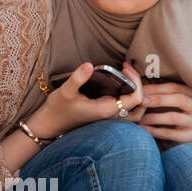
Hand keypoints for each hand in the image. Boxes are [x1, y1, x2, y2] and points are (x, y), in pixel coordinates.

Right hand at [30, 60, 145, 136]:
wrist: (50, 125)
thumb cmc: (58, 109)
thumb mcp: (65, 91)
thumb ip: (77, 78)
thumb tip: (88, 65)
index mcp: (107, 110)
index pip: (136, 97)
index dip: (135, 80)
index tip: (124, 67)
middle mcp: (112, 117)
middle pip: (140, 105)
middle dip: (140, 85)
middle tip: (127, 69)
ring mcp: (110, 118)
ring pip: (136, 110)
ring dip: (137, 93)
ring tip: (128, 76)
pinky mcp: (106, 116)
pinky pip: (126, 110)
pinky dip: (129, 97)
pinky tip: (120, 83)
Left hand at [136, 80, 191, 142]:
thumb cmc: (180, 112)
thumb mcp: (177, 100)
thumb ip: (164, 93)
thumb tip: (141, 88)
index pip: (176, 88)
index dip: (157, 88)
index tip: (142, 90)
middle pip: (179, 100)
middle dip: (158, 100)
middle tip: (142, 102)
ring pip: (174, 117)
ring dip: (154, 117)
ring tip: (140, 118)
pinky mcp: (191, 137)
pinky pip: (170, 133)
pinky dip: (154, 130)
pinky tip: (144, 128)